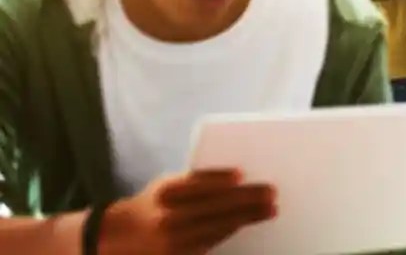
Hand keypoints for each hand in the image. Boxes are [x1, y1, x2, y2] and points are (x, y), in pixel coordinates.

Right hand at [99, 170, 275, 254]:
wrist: (123, 238)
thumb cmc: (156, 203)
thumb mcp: (167, 184)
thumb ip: (196, 180)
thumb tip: (237, 176)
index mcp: (165, 193)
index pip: (196, 184)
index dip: (219, 179)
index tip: (242, 174)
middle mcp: (168, 218)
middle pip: (214, 207)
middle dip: (247, 200)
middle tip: (272, 193)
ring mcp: (174, 241)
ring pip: (217, 227)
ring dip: (247, 218)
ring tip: (270, 209)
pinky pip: (211, 242)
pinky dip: (231, 230)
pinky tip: (247, 223)